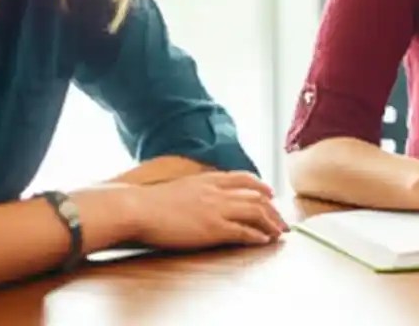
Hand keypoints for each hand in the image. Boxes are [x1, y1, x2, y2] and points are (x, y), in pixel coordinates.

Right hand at [125, 171, 288, 248]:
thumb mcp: (178, 186)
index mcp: (208, 179)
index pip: (244, 178)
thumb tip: (199, 195)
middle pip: (256, 197)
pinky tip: (263, 241)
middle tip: (282, 221)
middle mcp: (217, 191)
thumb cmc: (148, 202)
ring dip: (271, 223)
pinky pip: (243, 231)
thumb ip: (195, 188)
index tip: (271, 193)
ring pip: (255, 212)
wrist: (136, 208)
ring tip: (278, 233)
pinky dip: (256, 235)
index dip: (261, 186)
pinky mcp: (212, 228)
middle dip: (274, 210)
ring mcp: (216, 209)